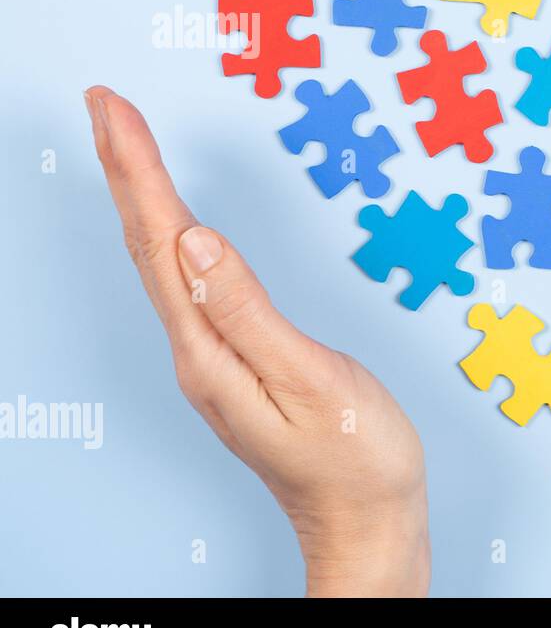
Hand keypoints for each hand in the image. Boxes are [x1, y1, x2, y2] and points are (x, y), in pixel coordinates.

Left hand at [85, 86, 430, 596]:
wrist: (369, 522)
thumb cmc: (355, 460)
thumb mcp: (310, 381)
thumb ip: (251, 312)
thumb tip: (198, 242)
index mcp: (211, 354)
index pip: (162, 245)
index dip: (137, 171)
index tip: (113, 109)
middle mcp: (199, 355)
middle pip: (150, 248)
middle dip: (125, 170)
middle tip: (104, 105)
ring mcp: (213, 362)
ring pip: (165, 265)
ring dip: (143, 199)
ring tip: (126, 148)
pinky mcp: (235, 364)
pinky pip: (190, 286)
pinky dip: (174, 237)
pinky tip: (176, 227)